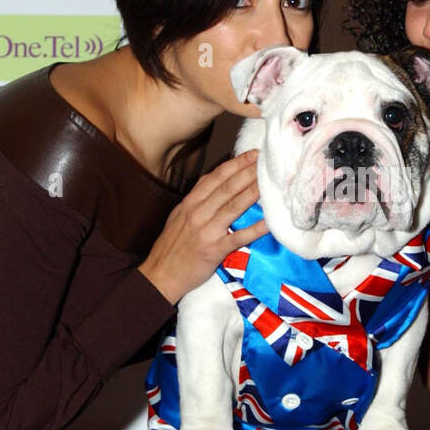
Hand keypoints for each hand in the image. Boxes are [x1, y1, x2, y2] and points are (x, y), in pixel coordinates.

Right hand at [138, 149, 268, 304]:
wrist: (161, 275)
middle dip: (247, 172)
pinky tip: (269, 222)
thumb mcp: (179, 216)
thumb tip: (215, 183)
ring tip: (268, 182)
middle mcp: (198, 213)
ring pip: (233, 206)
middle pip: (227, 188)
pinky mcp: (214, 250)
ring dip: (252, 192)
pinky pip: (238, 237)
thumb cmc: (172, 246)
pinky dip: (254, 229)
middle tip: (265, 161)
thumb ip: (197, 200)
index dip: (235, 164)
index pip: (215, 178)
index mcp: (190, 203)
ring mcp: (206, 231)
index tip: (251, 154)